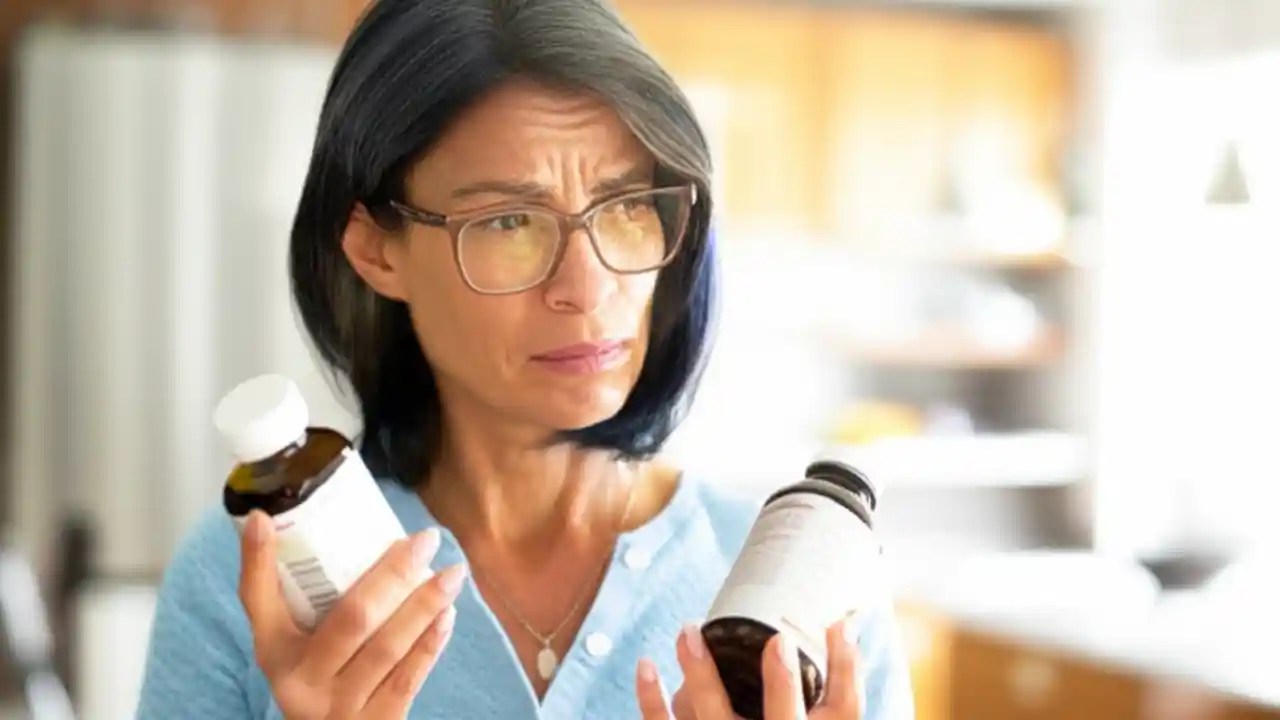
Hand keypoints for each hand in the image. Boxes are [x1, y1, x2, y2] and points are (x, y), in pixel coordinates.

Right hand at [238, 510, 465, 719]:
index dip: (258, 561)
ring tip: (452, 572)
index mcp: (276, 654)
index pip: (259, 600)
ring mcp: (342, 708)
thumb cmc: (315, 678)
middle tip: (425, 539)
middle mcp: (303, 683)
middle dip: (392, 575)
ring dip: (424, 605)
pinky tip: (448, 614)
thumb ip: (288, 596)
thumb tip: (268, 520)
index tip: (265, 516)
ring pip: (386, 648)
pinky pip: (408, 678)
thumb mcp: (288, 645)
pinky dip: (429, 644)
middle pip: (352, 619)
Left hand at [635, 620, 860, 719]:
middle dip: (780, 685)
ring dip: (699, 676)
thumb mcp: (827, 719)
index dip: (828, 675)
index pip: (838, 710)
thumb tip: (844, 622)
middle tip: (777, 643)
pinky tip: (646, 665)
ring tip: (689, 633)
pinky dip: (651, 700)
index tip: (806, 635)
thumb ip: (841, 679)